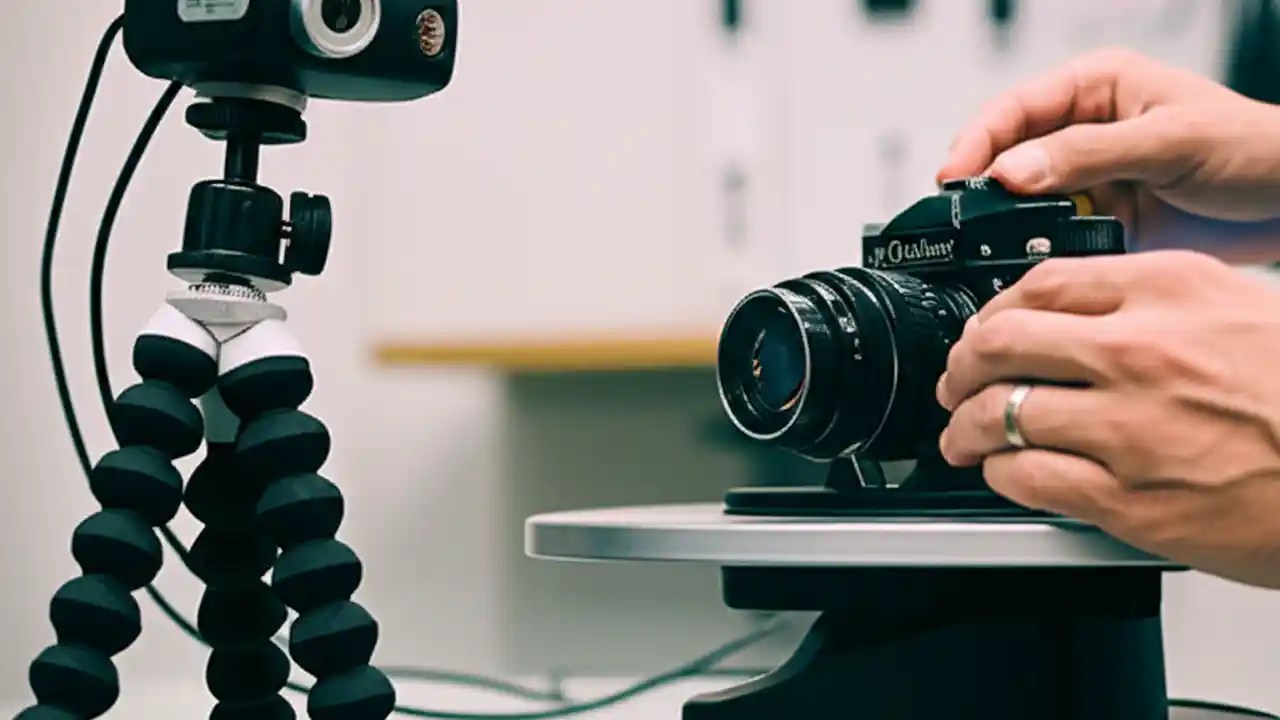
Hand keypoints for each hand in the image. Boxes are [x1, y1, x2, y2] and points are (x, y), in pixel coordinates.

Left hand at [936, 251, 1279, 587]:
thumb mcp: (1244, 308)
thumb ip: (1159, 299)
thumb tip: (1084, 306)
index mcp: (1171, 292)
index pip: (1041, 283)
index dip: (995, 309)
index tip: (985, 326)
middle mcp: (1141, 352)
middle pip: (1001, 343)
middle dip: (963, 364)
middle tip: (957, 379)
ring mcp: (1129, 427)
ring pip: (999, 414)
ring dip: (966, 427)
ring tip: (961, 434)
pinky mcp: (1128, 499)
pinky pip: (1027, 478)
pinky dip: (1000, 474)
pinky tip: (1002, 473)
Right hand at [938, 48, 1279, 260]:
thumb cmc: (1253, 149)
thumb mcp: (1169, 141)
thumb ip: (1088, 154)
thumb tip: (1013, 170)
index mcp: (1095, 88)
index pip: (1013, 109)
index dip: (977, 142)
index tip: (954, 178)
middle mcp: (1083, 132)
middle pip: (1006, 157)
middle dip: (981, 190)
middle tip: (961, 221)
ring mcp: (1088, 181)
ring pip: (1022, 203)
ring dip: (1006, 226)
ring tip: (992, 248)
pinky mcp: (1098, 224)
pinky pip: (1050, 239)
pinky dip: (1035, 254)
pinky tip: (1028, 265)